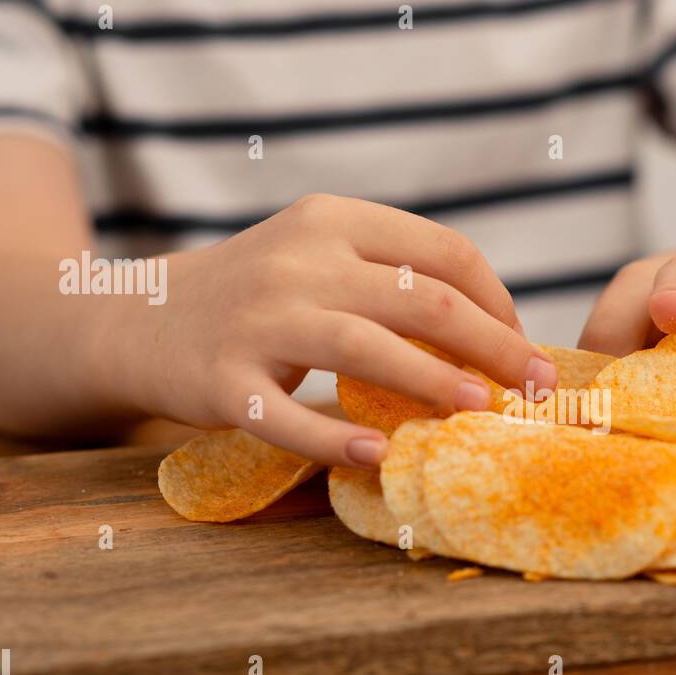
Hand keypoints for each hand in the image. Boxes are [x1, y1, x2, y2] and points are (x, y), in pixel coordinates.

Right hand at [100, 194, 557, 465]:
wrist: (136, 317)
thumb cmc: (256, 295)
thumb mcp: (317, 255)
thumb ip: (390, 274)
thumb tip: (496, 330)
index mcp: (334, 221)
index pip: (445, 253)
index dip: (500, 303)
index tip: (525, 346)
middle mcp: (300, 260)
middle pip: (425, 301)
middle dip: (497, 346)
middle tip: (539, 387)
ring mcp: (259, 319)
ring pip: (366, 349)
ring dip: (436, 383)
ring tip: (483, 412)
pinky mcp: (222, 379)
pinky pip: (290, 416)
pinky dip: (338, 438)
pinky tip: (381, 453)